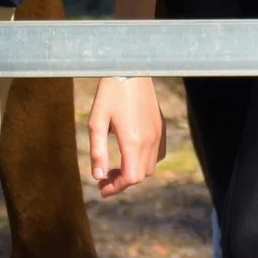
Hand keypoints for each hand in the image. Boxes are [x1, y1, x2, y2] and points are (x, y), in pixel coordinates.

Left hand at [88, 76, 162, 195]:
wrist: (130, 69)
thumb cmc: (109, 94)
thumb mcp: (96, 122)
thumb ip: (97, 151)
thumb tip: (97, 176)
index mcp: (133, 141)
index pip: (130, 178)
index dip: (115, 188)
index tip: (101, 188)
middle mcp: (149, 140)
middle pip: (140, 175)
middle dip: (122, 182)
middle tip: (104, 178)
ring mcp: (158, 134)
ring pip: (150, 166)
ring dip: (134, 172)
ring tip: (116, 167)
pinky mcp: (161, 127)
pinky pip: (158, 154)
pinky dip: (145, 161)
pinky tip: (131, 153)